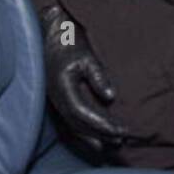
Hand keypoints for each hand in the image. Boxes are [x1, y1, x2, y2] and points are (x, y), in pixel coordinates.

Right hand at [38, 5, 131, 150]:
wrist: (50, 30)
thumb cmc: (68, 40)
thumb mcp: (86, 55)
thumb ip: (98, 76)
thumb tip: (110, 97)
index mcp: (62, 87)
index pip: (83, 114)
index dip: (102, 125)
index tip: (122, 131)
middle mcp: (56, 97)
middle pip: (78, 125)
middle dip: (100, 135)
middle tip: (122, 140)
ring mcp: (56, 99)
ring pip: (74, 125)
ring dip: (93, 135)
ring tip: (113, 142)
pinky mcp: (59, 97)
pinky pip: (72, 120)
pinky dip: (86, 129)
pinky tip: (97, 133)